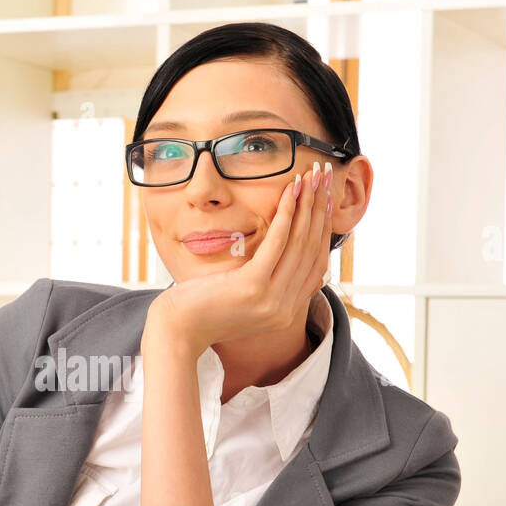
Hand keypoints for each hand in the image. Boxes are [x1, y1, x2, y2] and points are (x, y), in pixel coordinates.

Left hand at [145, 162, 333, 358]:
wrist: (178, 330)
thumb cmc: (204, 308)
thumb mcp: (244, 298)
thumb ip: (269, 285)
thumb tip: (286, 258)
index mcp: (286, 312)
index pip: (316, 264)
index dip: (324, 228)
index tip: (327, 200)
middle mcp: (285, 309)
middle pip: (312, 250)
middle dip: (320, 208)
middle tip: (325, 176)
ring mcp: (271, 301)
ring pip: (299, 243)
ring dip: (308, 204)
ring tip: (312, 176)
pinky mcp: (252, 288)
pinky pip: (276, 244)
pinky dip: (286, 214)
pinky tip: (290, 191)